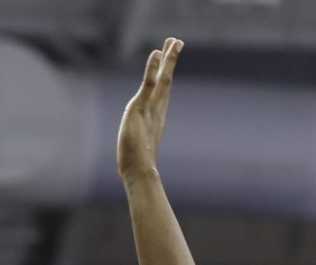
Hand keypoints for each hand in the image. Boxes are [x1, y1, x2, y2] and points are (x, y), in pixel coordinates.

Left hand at [118, 38, 182, 180]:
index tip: (169, 58)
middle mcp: (157, 109)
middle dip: (171, 60)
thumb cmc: (138, 166)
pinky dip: (153, 68)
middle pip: (167, 79)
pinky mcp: (141, 107)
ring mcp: (151, 107)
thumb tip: (145, 158)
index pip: (163, 90)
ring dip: (169, 59)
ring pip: (164, 79)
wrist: (140, 172)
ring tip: (174, 41)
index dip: (166, 72)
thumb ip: (143, 145)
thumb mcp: (140, 149)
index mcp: (156, 116)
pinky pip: (149, 84)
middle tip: (178, 40)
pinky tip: (156, 53)